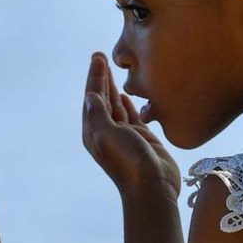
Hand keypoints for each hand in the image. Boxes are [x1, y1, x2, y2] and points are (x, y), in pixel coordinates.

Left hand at [82, 53, 181, 200]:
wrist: (152, 186)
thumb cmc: (127, 161)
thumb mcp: (106, 135)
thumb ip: (98, 114)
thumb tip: (89, 96)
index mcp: (94, 131)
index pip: (92, 98)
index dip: (94, 77)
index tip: (97, 57)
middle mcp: (107, 131)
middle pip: (102, 98)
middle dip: (101, 78)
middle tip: (101, 56)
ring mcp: (124, 135)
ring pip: (116, 105)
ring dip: (113, 88)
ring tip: (112, 70)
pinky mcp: (141, 137)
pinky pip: (131, 115)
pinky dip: (126, 103)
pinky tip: (125, 95)